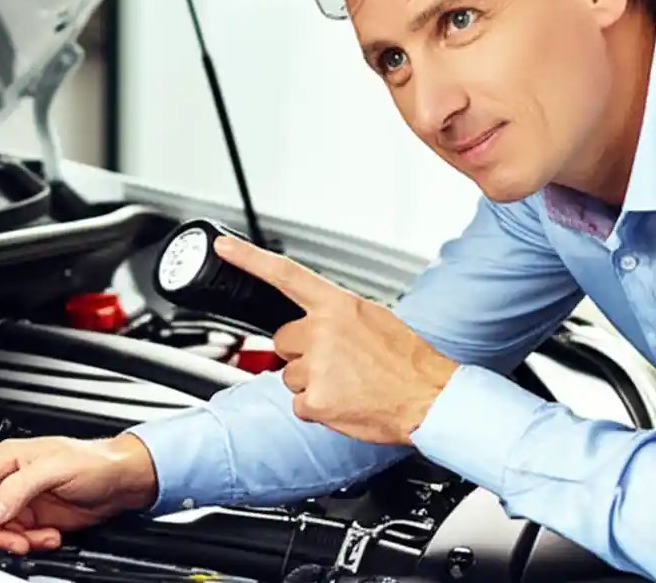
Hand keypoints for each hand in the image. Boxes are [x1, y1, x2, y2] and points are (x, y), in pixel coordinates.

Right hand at [0, 434, 157, 553]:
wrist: (120, 480)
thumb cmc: (93, 461)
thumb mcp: (55, 468)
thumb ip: (20, 488)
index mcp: (6, 459)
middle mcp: (7, 479)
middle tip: (7, 542)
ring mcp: (17, 500)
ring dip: (13, 540)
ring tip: (39, 538)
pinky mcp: (30, 518)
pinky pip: (14, 538)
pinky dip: (29, 543)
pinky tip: (49, 536)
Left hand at [214, 236, 458, 445]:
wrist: (431, 399)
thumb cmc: (409, 362)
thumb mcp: (375, 320)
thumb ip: (338, 316)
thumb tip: (317, 320)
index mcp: (338, 307)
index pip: (286, 275)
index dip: (249, 259)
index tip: (223, 247)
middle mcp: (322, 332)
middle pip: (284, 341)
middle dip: (303, 353)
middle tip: (339, 362)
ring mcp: (315, 366)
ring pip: (291, 375)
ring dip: (313, 382)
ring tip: (349, 383)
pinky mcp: (314, 400)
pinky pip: (300, 404)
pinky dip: (319, 408)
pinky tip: (346, 402)